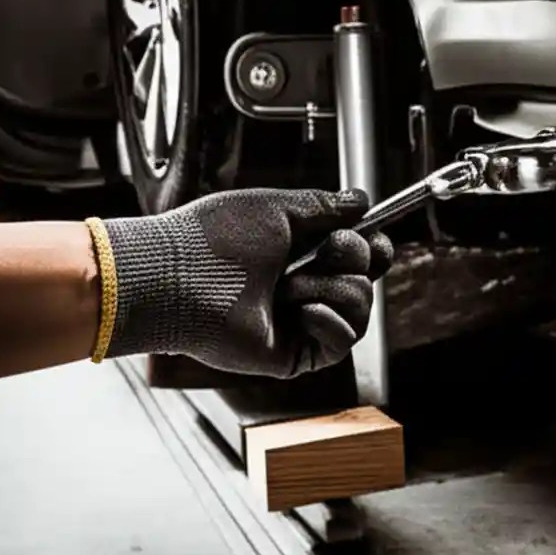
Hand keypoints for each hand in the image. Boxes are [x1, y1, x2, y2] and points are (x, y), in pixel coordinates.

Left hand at [101, 188, 392, 376]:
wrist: (181, 277)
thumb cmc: (215, 238)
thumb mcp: (277, 207)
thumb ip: (323, 205)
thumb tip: (360, 200)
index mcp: (297, 254)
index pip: (357, 256)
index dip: (373, 247)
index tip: (374, 235)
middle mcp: (301, 289)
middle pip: (367, 279)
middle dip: (352, 258)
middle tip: (325, 250)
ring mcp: (299, 323)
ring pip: (360, 308)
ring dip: (330, 288)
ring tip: (287, 286)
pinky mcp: (295, 354)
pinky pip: (342, 342)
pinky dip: (328, 320)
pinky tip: (300, 310)